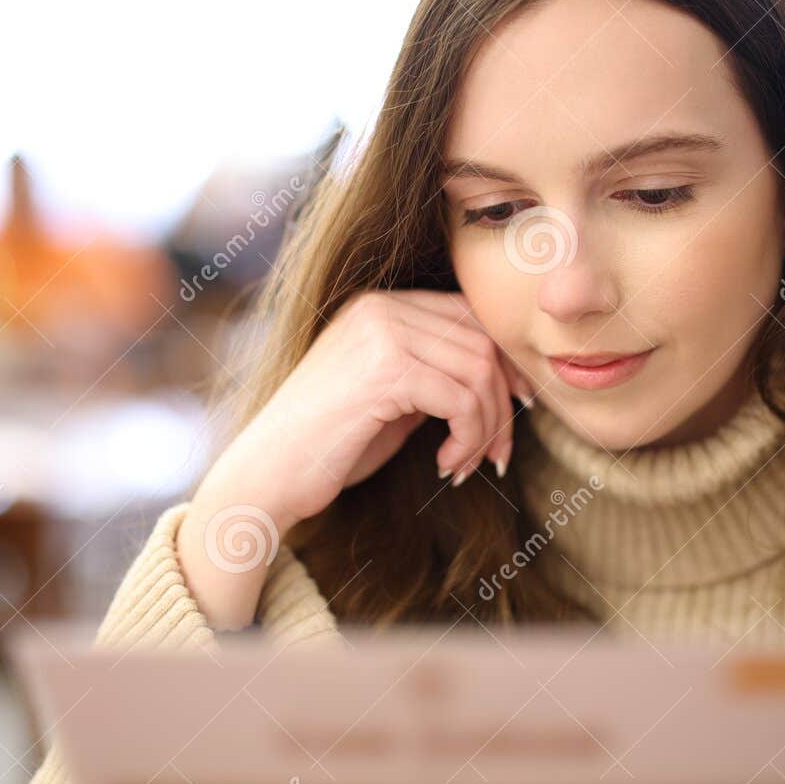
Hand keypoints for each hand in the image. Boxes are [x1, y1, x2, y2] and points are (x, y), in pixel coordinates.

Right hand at [177, 289, 530, 628]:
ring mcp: (381, 333)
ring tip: (468, 465)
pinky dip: (468, 439)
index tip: (517, 408)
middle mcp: (381, 308)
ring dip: (487, 428)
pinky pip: (461, 399)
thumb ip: (433, 377)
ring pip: (478, 371)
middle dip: (503, 402)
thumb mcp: (390, 400)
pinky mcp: (385, 370)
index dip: (503, 362)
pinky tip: (447, 466)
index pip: (468, 315)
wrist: (267, 476)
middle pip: (481, 340)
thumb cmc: (327, 447)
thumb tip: (500, 381)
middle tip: (499, 453)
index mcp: (378, 307)